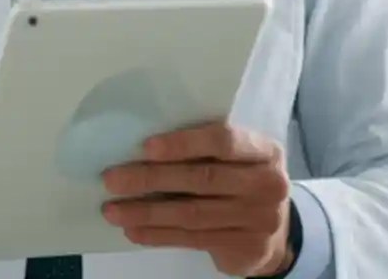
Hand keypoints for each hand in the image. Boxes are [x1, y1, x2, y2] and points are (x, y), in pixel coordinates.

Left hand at [100, 122, 293, 276]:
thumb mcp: (237, 157)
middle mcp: (268, 183)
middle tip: (111, 179)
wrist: (276, 231)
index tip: (145, 146)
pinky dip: (158, 235)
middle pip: (202, 179)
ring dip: (146, 212)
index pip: (223, 141)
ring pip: (192, 214)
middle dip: (150, 178)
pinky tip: (133, 231)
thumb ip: (204, 148)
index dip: (183, 143)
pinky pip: (192, 239)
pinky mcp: (245, 247)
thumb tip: (137, 146)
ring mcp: (260, 219)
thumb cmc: (241, 179)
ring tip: (112, 210)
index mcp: (264, 150)